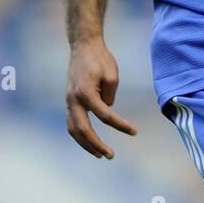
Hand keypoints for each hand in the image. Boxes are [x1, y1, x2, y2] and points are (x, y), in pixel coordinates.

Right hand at [66, 38, 136, 158]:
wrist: (83, 46)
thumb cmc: (100, 59)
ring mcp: (69, 101)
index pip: (105, 115)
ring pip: (73, 130)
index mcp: (85, 92)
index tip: (134, 132)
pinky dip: (80, 135)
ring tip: (100, 154)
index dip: (121, 125)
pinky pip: (72, 123)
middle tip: (111, 156)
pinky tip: (90, 142)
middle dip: (96, 145)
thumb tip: (107, 110)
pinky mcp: (70, 101)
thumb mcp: (112, 75)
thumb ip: (110, 96)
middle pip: (83, 130)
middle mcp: (73, 99)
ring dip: (86, 144)